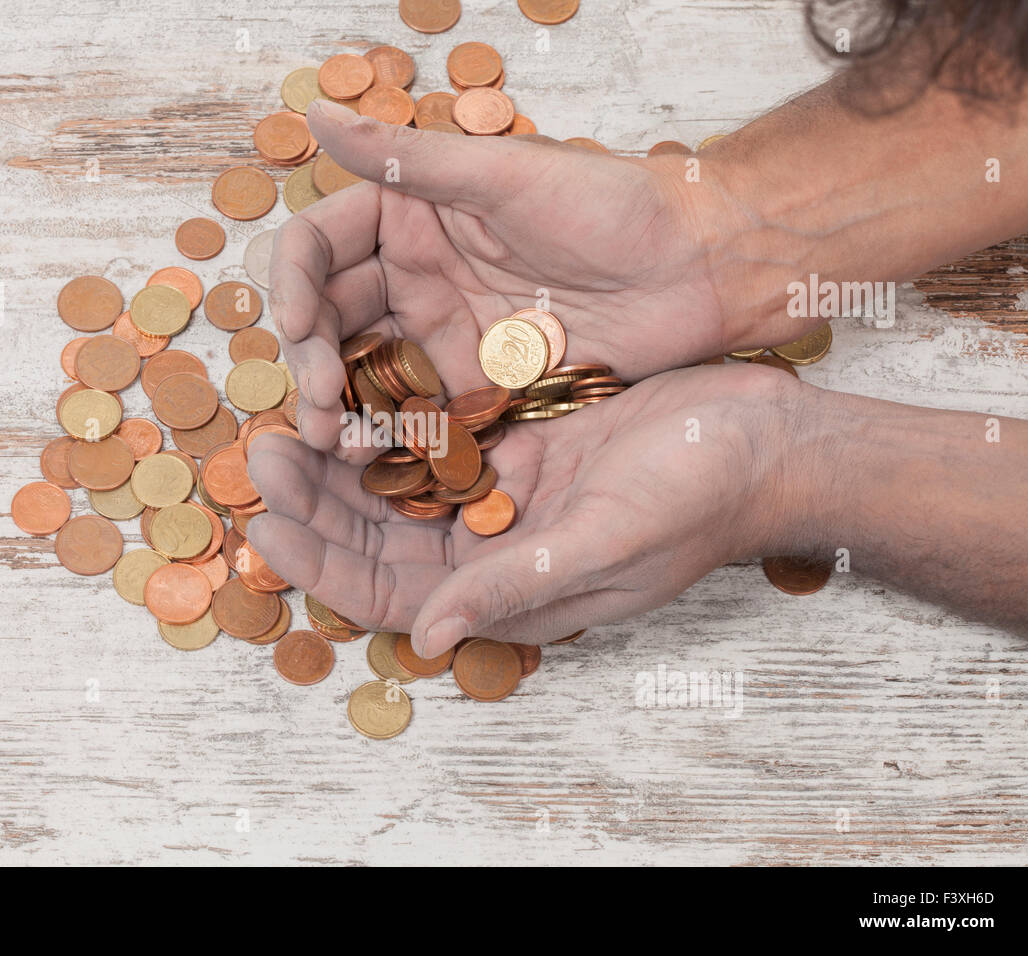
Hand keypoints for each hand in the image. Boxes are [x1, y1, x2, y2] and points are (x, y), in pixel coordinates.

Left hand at [247, 363, 801, 655]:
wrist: (763, 439)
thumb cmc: (701, 495)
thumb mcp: (606, 542)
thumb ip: (515, 586)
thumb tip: (427, 638)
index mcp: (508, 592)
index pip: (390, 595)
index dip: (323, 563)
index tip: (271, 521)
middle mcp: (492, 551)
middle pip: (376, 539)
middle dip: (314, 504)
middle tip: (264, 452)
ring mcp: (500, 498)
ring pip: (394, 490)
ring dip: (340, 459)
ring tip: (288, 419)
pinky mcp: (513, 446)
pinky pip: (431, 442)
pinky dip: (388, 423)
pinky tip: (349, 385)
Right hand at [271, 99, 740, 453]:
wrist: (696, 268)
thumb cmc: (612, 205)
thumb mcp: (503, 175)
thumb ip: (407, 160)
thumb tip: (315, 113)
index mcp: (411, 215)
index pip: (320, 247)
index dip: (292, 283)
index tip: (297, 324)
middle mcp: (417, 273)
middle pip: (331, 318)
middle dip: (311, 358)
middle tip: (316, 402)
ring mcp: (443, 332)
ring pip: (365, 370)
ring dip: (340, 404)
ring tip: (333, 438)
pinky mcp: (476, 383)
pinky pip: (416, 409)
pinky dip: (389, 432)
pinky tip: (375, 454)